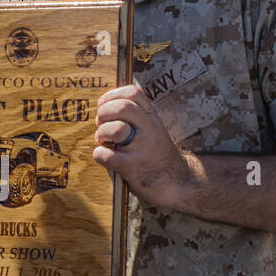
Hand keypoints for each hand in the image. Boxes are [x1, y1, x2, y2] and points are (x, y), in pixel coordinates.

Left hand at [94, 83, 193, 207]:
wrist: (176, 182)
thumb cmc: (155, 153)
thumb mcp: (152, 128)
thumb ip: (135, 115)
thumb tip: (103, 107)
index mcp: (152, 117)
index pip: (133, 93)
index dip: (112, 95)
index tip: (103, 105)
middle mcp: (149, 129)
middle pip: (122, 107)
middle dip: (104, 113)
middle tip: (101, 124)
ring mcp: (142, 148)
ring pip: (115, 129)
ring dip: (101, 133)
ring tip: (103, 140)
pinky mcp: (132, 167)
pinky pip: (107, 156)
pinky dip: (99, 154)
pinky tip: (104, 156)